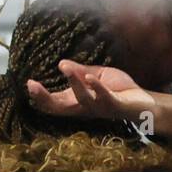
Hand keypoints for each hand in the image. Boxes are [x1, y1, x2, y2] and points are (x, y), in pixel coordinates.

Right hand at [26, 60, 155, 123]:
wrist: (142, 101)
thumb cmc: (117, 90)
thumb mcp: (95, 75)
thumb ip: (80, 71)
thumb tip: (61, 63)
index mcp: (77, 100)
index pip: (54, 101)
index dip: (40, 95)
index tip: (29, 82)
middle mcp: (84, 107)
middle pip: (59, 108)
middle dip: (44, 98)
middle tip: (32, 86)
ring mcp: (99, 107)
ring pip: (81, 100)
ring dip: (73, 83)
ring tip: (66, 68)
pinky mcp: (114, 106)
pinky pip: (103, 98)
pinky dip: (96, 88)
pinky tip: (90, 77)